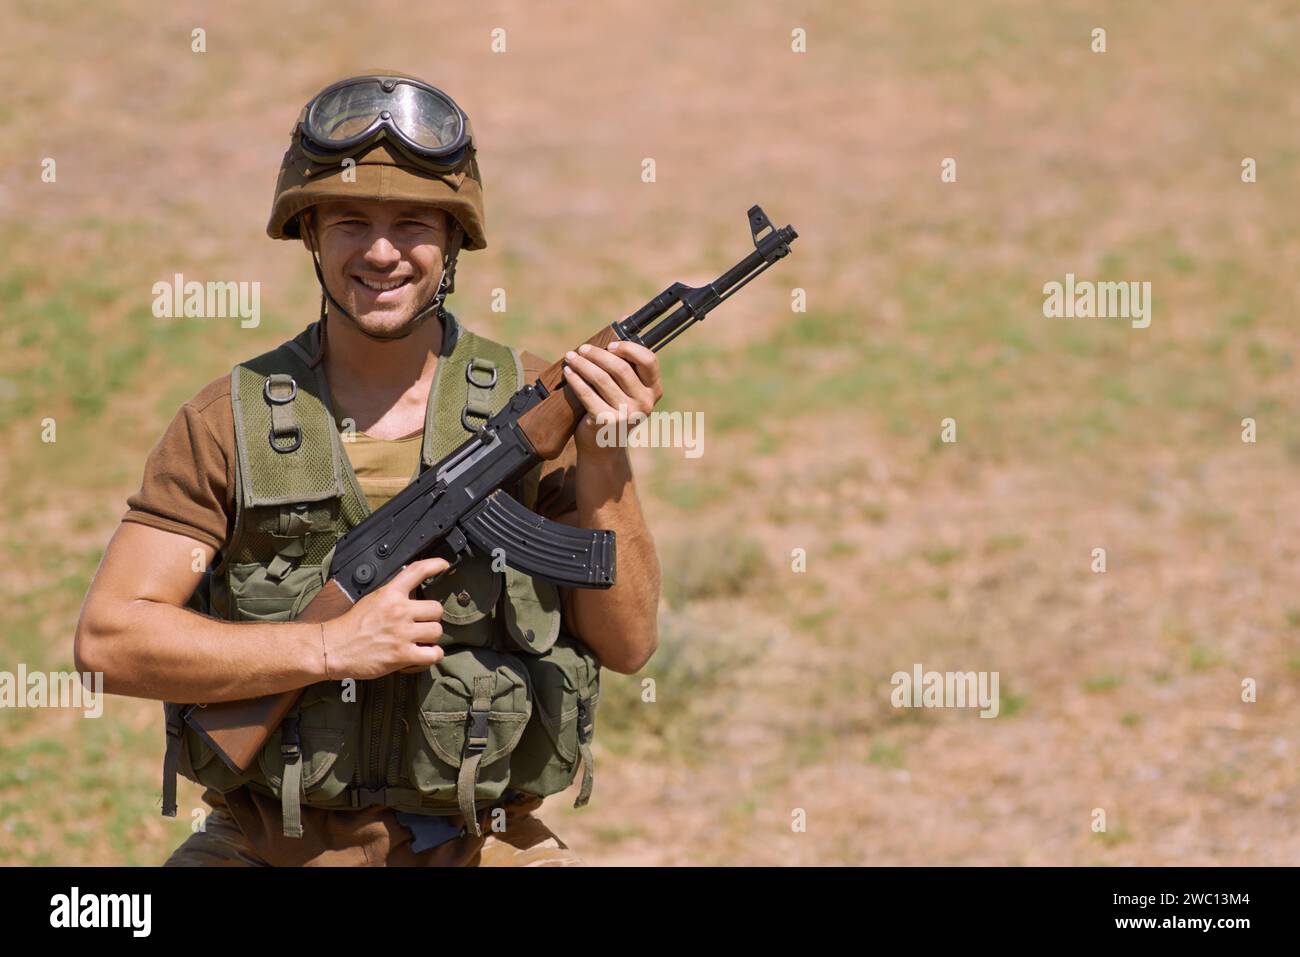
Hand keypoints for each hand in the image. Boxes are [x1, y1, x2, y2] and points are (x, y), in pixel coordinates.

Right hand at [319, 557, 448, 679]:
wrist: (334, 648)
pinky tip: (424, 653)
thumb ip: (392, 595)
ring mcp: (402, 633)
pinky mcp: (402, 654)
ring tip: (420, 639)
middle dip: (431, 617)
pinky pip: (433, 653)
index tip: (444, 565)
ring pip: (437, 630)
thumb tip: (411, 591)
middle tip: (422, 623)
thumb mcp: (372, 600)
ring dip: (431, 637)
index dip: (434, 565)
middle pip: (436, 609)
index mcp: (390, 594)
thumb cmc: (351, 626)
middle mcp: (399, 611)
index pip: (416, 571)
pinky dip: (432, 655)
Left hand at [561, 340, 663, 457]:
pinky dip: (575, 380)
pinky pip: (587, 393)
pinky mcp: (606, 421)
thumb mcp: (626, 387)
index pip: (649, 361)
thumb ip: (627, 359)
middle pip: (620, 368)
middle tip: (582, 348)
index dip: (629, 348)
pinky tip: (568, 372)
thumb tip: (625, 318)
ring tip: (571, 357)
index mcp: (654, 390)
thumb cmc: (615, 408)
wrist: (604, 447)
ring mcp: (626, 414)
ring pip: (601, 379)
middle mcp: (644, 403)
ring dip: (582, 364)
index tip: (610, 345)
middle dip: (597, 354)